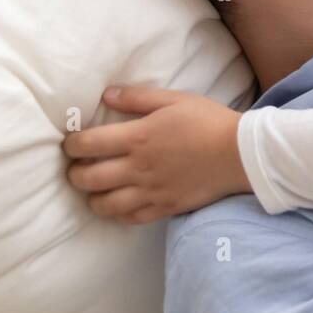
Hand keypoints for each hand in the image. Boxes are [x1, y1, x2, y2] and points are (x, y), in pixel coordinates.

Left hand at [62, 87, 246, 223]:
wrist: (241, 153)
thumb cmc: (209, 121)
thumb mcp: (175, 99)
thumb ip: (137, 98)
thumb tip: (106, 94)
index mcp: (138, 137)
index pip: (87, 144)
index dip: (71, 145)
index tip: (71, 143)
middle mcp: (138, 167)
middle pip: (88, 178)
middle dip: (74, 174)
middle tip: (77, 168)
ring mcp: (151, 191)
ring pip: (105, 204)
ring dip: (92, 198)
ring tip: (95, 190)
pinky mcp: (165, 207)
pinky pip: (131, 218)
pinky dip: (119, 214)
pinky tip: (120, 205)